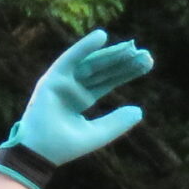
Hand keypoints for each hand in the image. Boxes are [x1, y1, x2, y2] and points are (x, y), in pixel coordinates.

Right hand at [0, 29, 153, 188]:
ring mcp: (63, 81)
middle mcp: (74, 87)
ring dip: (111, 54)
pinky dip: (84, 47)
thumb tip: (139, 111)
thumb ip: (117, 122)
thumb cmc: (65, 147)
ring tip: (132, 47)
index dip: (127, 72)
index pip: (108, 81)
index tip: (147, 63)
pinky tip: (101, 36)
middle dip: (123, 62)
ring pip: (92, 63)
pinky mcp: (53, 78)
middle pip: (103, 70)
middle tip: (146, 54)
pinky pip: (71, 58)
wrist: (41, 153)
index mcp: (83, 99)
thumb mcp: (98, 133)